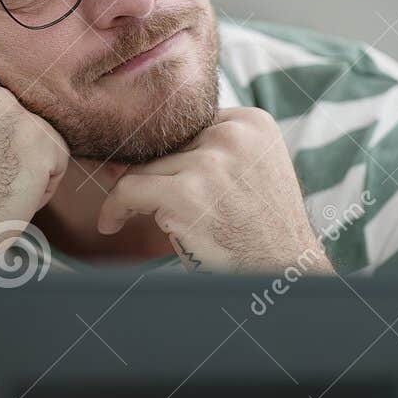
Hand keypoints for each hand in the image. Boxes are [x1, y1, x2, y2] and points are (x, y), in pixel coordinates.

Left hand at [95, 107, 330, 273]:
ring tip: (150, 222)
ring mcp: (210, 164)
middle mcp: (233, 135)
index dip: (172, 156)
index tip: (159, 180)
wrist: (285, 274)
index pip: (189, 127)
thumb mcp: (247, 175)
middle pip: (166, 146)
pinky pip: (128, 190)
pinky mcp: (187, 194)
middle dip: (155, 178)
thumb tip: (127, 149)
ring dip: (140, 198)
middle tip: (146, 206)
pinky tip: (112, 224)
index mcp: (252, 123)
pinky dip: (114, 208)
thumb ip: (205, 152)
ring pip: (145, 168)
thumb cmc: (263, 231)